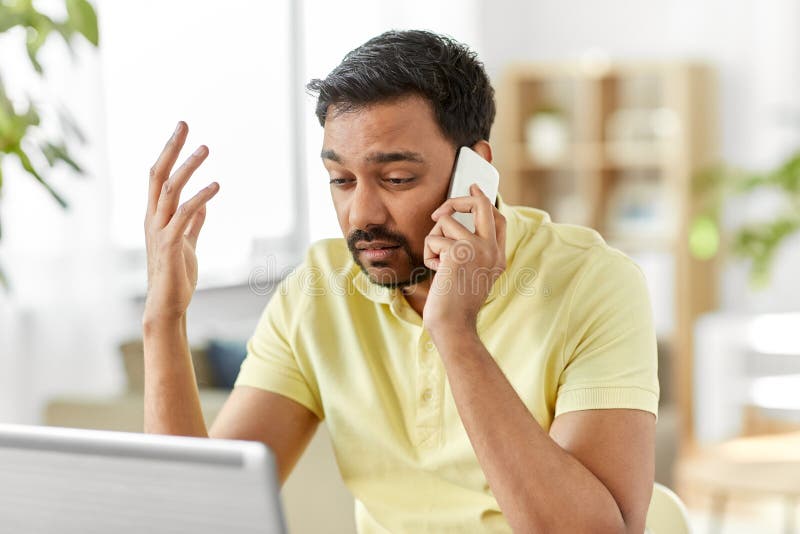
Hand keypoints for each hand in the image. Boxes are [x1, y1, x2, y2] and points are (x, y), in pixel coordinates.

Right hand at [143, 121, 218, 322]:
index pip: (158, 177)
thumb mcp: (187, 243)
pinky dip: (200, 198)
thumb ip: (193, 223)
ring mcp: (159, 231)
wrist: (168, 304)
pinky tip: (216, 186)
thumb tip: (203, 205)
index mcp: (156, 216)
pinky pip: (185, 215)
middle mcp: (152, 219)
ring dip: (188, 167)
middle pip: (158, 175)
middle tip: (185, 125)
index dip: (169, 153)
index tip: (182, 131)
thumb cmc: (177, 275)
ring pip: (170, 190)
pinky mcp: (170, 245)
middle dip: (171, 148)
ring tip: (205, 148)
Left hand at [422, 184, 505, 336]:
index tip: (473, 188)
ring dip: (433, 240)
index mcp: (498, 256)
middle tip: (439, 212)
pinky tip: (435, 272)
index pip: (497, 217)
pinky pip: (433, 238)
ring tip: (437, 263)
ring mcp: (478, 248)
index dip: (483, 200)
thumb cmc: (455, 304)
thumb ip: (471, 251)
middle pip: (481, 204)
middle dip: (457, 200)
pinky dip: (428, 254)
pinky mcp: (458, 251)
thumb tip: (452, 222)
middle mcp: (492, 249)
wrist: (454, 325)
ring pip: (446, 221)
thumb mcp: (471, 275)